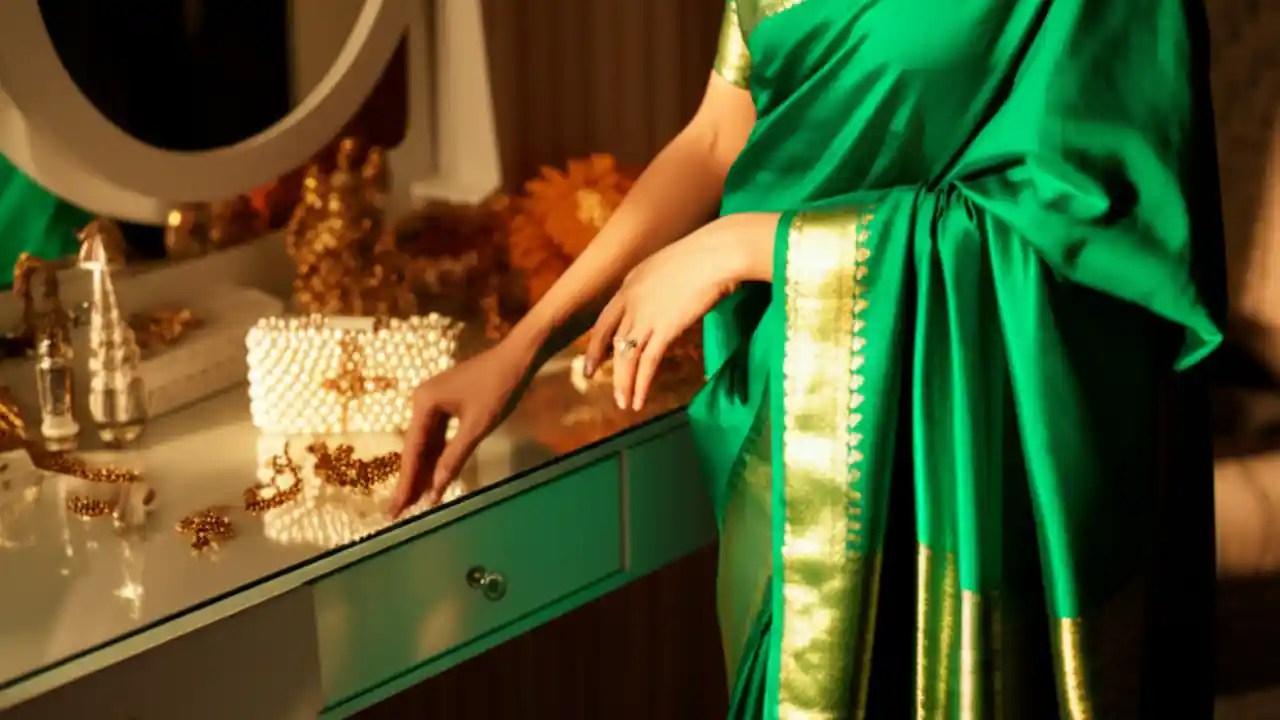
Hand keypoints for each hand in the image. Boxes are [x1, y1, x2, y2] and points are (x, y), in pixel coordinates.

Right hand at [389, 341, 534, 517]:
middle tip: (398, 512)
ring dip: (424, 470)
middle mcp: (422, 401)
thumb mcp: (477, 426)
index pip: (412, 451)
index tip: (395, 509)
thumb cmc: (498, 389)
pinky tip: (435, 475)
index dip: (405, 482)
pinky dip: (438, 455)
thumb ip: (454, 457)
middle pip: (415, 448)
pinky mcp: (448, 402)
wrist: (518, 357)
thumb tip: (435, 489)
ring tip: (414, 501)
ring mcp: (434, 401)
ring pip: (426, 443)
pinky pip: (438, 435)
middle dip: (410, 480)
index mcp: (423, 403)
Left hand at [584, 222, 745, 411]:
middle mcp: (631, 300)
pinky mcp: (664, 329)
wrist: (715, 254)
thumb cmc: (704, 255)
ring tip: (623, 402)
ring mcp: (646, 315)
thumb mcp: (670, 266)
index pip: (606, 318)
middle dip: (600, 361)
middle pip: (611, 339)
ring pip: (626, 356)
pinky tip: (638, 400)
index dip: (597, 340)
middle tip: (592, 377)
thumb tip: (666, 300)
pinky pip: (647, 363)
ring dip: (623, 382)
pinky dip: (641, 384)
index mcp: (630, 283)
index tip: (592, 355)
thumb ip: (660, 286)